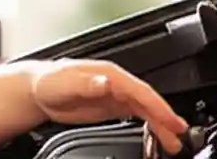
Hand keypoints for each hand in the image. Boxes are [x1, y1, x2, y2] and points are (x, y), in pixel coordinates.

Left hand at [30, 59, 189, 153]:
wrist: (37, 89)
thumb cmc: (49, 81)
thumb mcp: (65, 82)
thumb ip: (88, 83)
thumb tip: (106, 82)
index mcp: (109, 74)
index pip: (139, 90)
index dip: (158, 105)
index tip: (171, 119)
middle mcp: (116, 83)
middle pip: (147, 101)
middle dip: (166, 117)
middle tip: (180, 134)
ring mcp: (115, 95)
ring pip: (145, 109)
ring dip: (161, 124)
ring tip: (174, 141)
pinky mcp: (112, 106)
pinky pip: (137, 115)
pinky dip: (150, 125)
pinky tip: (158, 134)